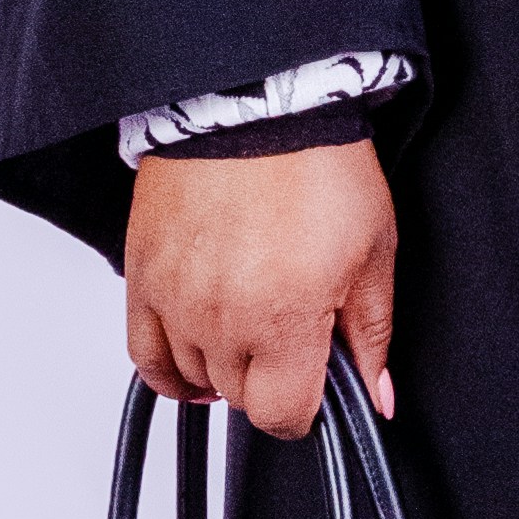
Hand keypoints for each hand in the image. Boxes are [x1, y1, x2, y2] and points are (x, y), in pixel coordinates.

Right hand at [124, 140, 395, 436]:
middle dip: (272, 379)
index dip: (307, 410)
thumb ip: (371, 336)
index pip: (284, 416)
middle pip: (242, 398)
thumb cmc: (317, 165)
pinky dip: (169, 366)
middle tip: (292, 336)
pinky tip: (195, 354)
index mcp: (286, 320)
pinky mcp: (142, 279)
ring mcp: (175, 302)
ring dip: (224, 367)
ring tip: (250, 330)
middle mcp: (222, 320)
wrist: (252, 102)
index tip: (317, 387)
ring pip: (194, 379)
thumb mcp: (374, 252)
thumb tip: (376, 398)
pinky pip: (144, 355)